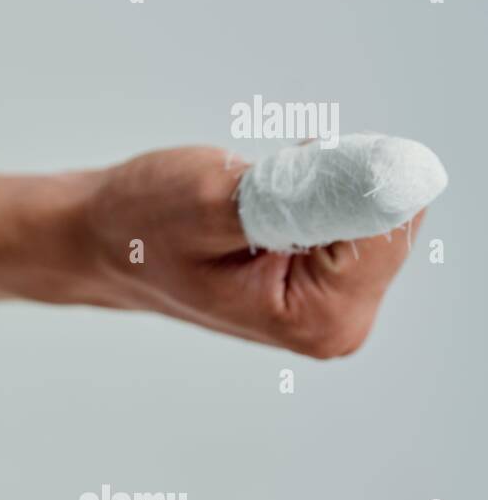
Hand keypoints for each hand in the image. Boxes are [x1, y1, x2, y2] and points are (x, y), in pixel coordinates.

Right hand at [82, 146, 419, 357]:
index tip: (279, 178)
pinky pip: (360, 206)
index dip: (340, 177)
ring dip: (319, 180)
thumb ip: (307, 196)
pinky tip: (268, 205)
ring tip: (254, 203)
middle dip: (330, 180)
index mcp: (319, 319)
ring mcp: (339, 303)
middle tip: (255, 193)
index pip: (389, 222)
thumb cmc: (141, 226)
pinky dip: (318, 184)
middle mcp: (340, 322)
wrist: (104, 241)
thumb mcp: (216, 200)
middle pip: (392, 214)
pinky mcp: (334, 278)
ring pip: (377, 204)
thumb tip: (395, 178)